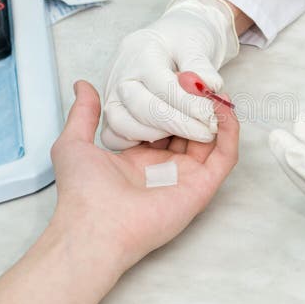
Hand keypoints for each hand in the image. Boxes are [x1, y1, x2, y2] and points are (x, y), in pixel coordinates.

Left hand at [51, 80, 239, 270]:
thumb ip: (83, 113)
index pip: (164, 123)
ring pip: (211, 140)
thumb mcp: (74, 142)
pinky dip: (230, 132)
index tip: (175, 77)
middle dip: (195, 103)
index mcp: (139, 157)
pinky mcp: (202, 187)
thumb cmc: (82, 192)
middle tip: (198, 78)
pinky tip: (224, 109)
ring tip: (215, 88)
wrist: (95, 226)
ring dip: (216, 113)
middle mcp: (166, 167)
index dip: (170, 100)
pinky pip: (225, 157)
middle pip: (189, 128)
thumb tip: (82, 86)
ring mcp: (186, 177)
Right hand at [101, 0, 238, 149]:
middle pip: (141, 107)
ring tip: (189, 132)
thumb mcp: (197, 43)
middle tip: (206, 131)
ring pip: (122, 124)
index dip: (189, 104)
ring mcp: (112, 93)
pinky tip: (164, 138)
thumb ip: (202, 67)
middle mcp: (121, 73)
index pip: (162, 85)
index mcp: (141, 51)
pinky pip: (113, 134)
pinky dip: (136, 140)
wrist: (171, 39)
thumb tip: (211, 87)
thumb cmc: (183, 39)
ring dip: (158, 134)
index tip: (212, 116)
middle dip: (177, 123)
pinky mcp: (113, 110)